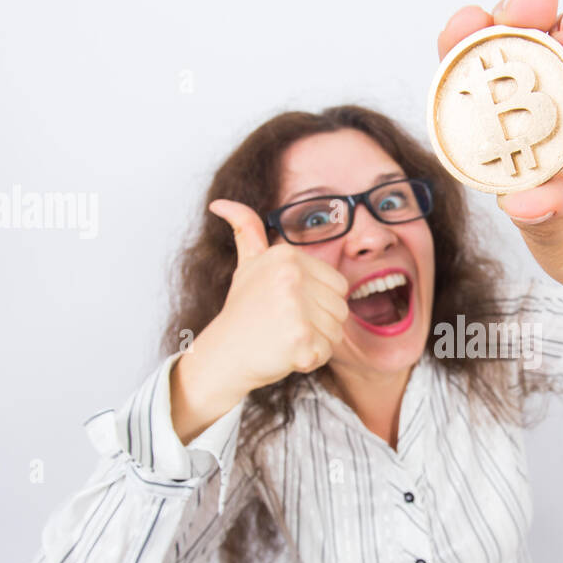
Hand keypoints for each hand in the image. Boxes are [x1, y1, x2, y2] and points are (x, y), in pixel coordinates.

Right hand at [198, 199, 350, 395]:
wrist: (223, 355)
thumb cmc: (243, 311)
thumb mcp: (248, 265)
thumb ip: (247, 231)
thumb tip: (221, 203)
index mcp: (287, 256)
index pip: (339, 285)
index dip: (320, 303)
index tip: (289, 307)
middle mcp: (292, 276)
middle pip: (341, 309)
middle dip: (319, 324)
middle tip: (285, 326)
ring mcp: (296, 306)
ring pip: (336, 332)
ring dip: (316, 342)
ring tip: (285, 338)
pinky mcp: (300, 337)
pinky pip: (326, 351)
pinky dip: (309, 359)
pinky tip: (285, 353)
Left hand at [436, 0, 562, 311]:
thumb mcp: (560, 245)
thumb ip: (546, 221)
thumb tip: (523, 203)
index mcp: (503, 141)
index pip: (476, 86)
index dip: (465, 51)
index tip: (465, 24)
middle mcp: (538, 115)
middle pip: (524, 53)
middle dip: (522, 18)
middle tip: (529, 5)